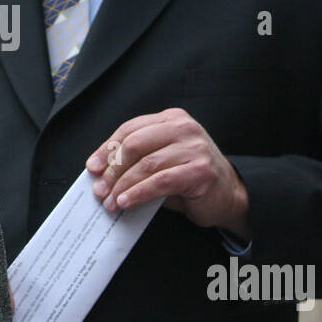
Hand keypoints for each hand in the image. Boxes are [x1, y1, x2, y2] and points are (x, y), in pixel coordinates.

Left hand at [85, 108, 250, 237]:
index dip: (107, 149)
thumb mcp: (161, 161)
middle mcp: (184, 128)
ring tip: (110, 201)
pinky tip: (127, 202)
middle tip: (100, 190)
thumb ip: (137, 160)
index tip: (92, 168)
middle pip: (135, 144)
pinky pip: (161, 181)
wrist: (229, 196)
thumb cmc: (189, 179)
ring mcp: (194, 147)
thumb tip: (100, 173)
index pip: (130, 129)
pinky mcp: (200, 170)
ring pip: (146, 164)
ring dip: (123, 185)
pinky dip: (139, 193)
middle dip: (112, 169)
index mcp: (171, 119)